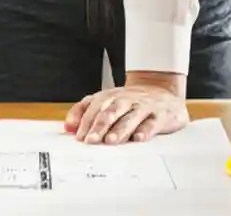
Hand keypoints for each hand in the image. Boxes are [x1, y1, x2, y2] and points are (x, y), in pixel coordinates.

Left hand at [64, 72, 189, 144]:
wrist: (162, 90)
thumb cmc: (130, 101)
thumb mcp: (106, 101)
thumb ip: (85, 111)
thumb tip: (68, 127)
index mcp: (110, 97)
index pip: (94, 108)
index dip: (85, 122)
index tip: (78, 137)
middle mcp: (126, 100)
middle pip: (110, 112)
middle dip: (99, 126)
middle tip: (90, 140)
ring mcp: (143, 107)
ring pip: (130, 117)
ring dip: (119, 129)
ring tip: (110, 140)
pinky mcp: (160, 115)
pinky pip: (152, 122)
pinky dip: (145, 130)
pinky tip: (138, 138)